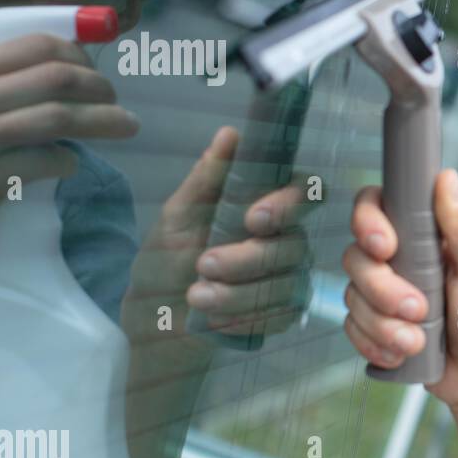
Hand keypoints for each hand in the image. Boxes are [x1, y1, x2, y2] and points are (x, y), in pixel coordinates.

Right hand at [0, 33, 138, 230]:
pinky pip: (48, 162)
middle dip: (100, 87)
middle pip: (58, 79)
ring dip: (105, 120)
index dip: (77, 54)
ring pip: (61, 118)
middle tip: (116, 101)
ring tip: (127, 125)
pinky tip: (68, 164)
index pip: (35, 45)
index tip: (92, 68)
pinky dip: (68, 161)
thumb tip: (68, 67)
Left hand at [120, 126, 316, 380]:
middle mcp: (286, 240)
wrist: (152, 322)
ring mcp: (289, 278)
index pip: (305, 192)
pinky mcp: (284, 314)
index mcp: (264, 207)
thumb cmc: (163, 263)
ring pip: (288, 282)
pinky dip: (246, 317)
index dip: (289, 204)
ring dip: (239, 293)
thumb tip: (230, 134)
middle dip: (246, 259)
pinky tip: (216, 319)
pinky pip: (282, 314)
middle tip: (202, 265)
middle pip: (295, 244)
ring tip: (197, 297)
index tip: (251, 219)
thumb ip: (207, 179)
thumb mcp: (176, 218)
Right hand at [343, 168, 457, 418]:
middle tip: (419, 310)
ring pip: (351, 295)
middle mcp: (401, 259)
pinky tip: (403, 355)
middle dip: (382, 289)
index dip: (369, 221)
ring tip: (419, 342)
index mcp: (427, 236)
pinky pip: (351, 328)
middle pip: (357, 255)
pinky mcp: (375, 326)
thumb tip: (446, 177)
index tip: (386, 247)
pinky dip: (375, 344)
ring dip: (383, 324)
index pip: (379, 206)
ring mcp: (384, 293)